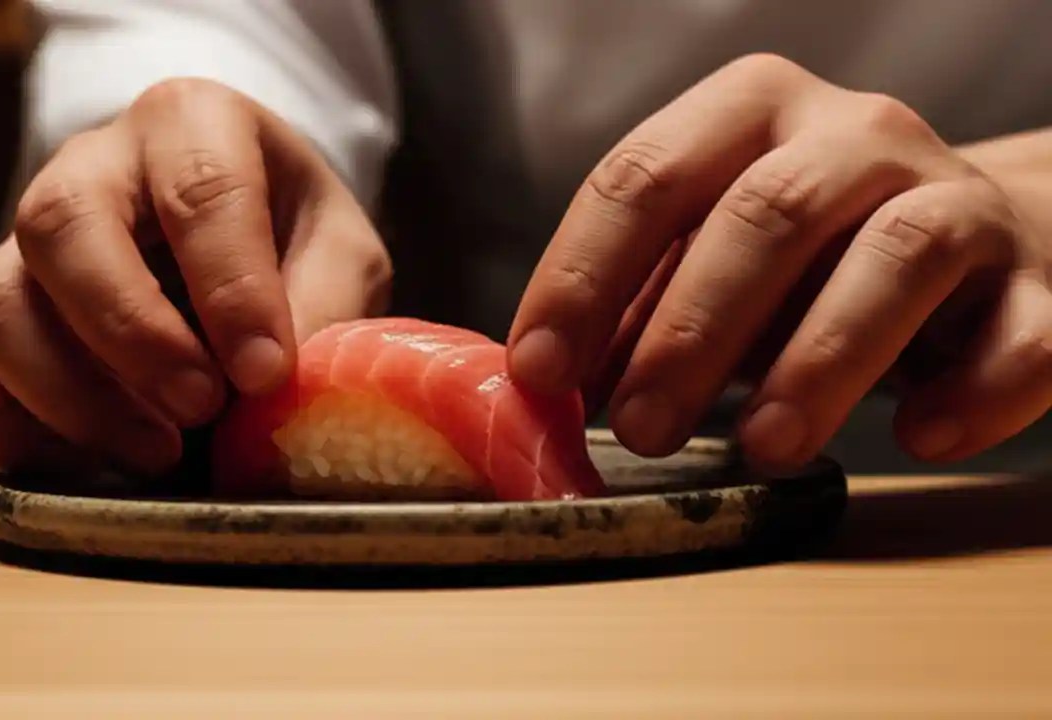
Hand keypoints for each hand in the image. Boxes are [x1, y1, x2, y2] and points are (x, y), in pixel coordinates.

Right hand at [0, 79, 390, 473]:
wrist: (236, 246)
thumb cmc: (293, 240)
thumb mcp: (340, 255)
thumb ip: (323, 307)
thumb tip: (275, 392)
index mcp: (191, 124)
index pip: (197, 191)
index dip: (230, 290)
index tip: (265, 374)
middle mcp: (91, 167)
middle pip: (60, 227)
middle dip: (130, 333)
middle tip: (200, 409)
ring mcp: (24, 241)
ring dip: (70, 395)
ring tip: (158, 453)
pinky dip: (5, 430)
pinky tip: (86, 465)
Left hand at [509, 54, 1051, 467]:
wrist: (986, 238)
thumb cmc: (815, 257)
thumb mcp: (711, 260)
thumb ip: (637, 303)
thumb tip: (549, 379)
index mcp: (751, 112)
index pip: (646, 176)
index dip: (581, 275)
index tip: (542, 371)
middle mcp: (857, 134)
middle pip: (766, 215)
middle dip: (691, 330)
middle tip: (640, 431)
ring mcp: (957, 196)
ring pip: (896, 259)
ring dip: (820, 362)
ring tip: (762, 449)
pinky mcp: (1042, 279)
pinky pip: (1023, 330)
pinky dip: (972, 387)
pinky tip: (919, 437)